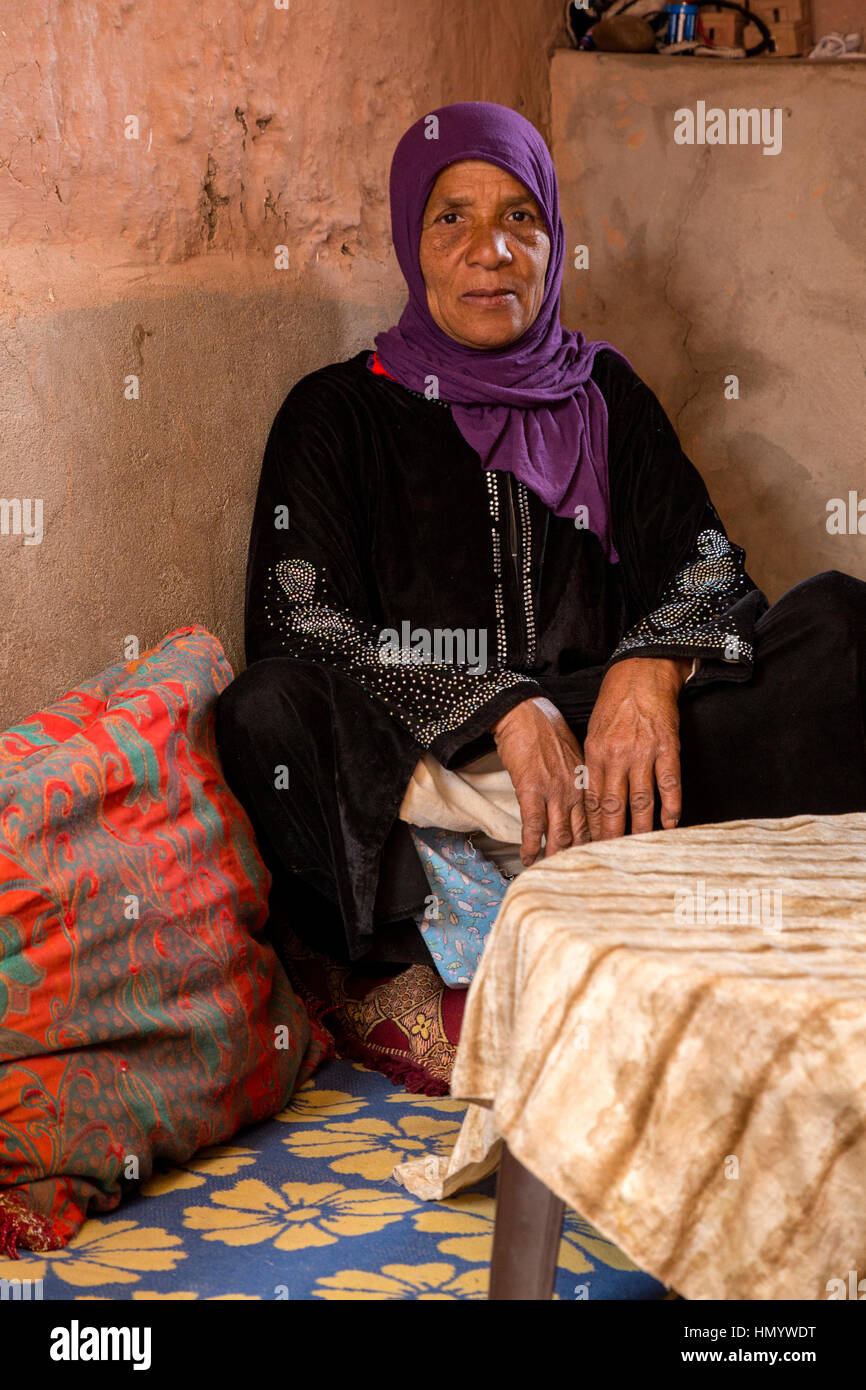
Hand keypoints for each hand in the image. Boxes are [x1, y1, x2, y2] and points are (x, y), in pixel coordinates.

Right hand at [491, 697, 589, 865]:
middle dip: (580, 856)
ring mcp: (555, 791)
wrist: (525, 712)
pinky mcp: (532, 790)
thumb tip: (579, 797)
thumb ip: (579, 778)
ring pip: (560, 835)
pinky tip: (527, 857)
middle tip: (578, 874)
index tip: (597, 859)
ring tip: (551, 872)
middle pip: (582, 833)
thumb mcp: (574, 754)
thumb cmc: (547, 730)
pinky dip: (531, 845)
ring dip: (555, 857)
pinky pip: (533, 826)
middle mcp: (575, 790)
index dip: (597, 843)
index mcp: (588, 782)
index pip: (597, 820)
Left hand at [583, 656, 690, 840]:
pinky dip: (671, 807)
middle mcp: (617, 756)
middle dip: (612, 834)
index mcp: (595, 753)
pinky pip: (669, 783)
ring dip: (641, 828)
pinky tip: (671, 824)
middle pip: (613, 805)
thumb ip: (594, 764)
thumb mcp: (594, 732)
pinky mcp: (667, 748)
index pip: (592, 799)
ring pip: (641, 800)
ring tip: (639, 848)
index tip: (592, 844)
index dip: (593, 825)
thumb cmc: (615, 703)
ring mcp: (643, 753)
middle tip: (611, 856)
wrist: (641, 673)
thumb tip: (592, 796)